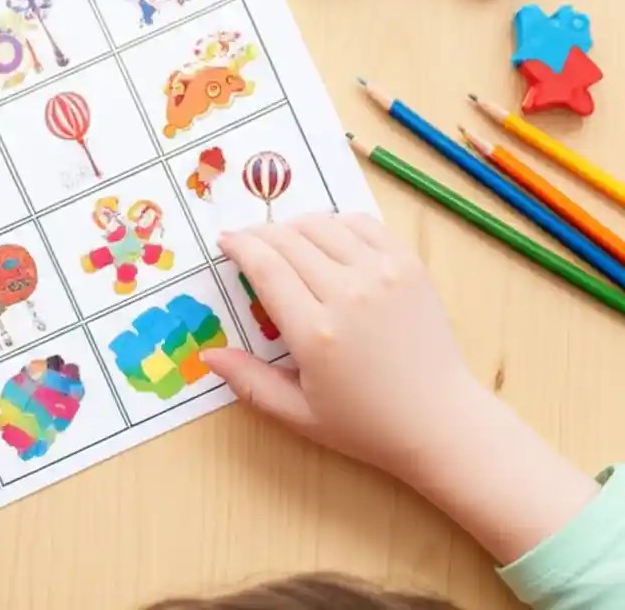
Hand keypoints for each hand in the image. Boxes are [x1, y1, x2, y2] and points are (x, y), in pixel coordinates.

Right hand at [205, 213, 478, 478]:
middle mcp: (349, 294)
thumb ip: (248, 382)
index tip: (225, 241)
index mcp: (316, 333)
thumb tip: (207, 354)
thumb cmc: (365, 424)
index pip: (266, 267)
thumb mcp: (298, 414)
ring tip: (284, 241)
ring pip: (324, 225)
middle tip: (248, 242)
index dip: (239, 246)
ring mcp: (383, 274)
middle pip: (290, 240)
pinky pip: (363, 224)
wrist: (441, 421)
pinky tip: (326, 238)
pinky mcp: (409, 265)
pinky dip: (336, 223)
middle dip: (260, 234)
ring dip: (295, 226)